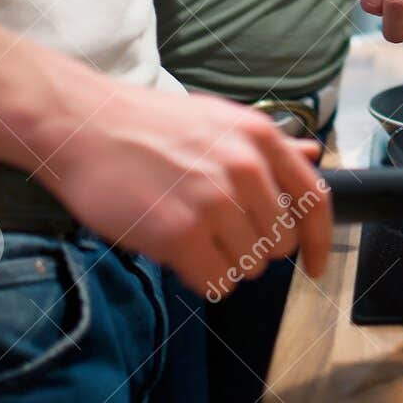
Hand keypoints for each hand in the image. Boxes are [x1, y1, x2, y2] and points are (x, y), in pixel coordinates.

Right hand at [0, 8, 331, 297]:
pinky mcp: (180, 234)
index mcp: (259, 137)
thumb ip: (267, 147)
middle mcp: (244, 168)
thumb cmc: (147, 124)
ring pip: (249, 266)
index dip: (320, 241)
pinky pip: (216, 282)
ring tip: (192, 237)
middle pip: (279, 242)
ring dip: (225, 264)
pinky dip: (201, 278)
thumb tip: (314, 157)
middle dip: (255, 250)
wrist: (82, 125)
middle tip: (219, 237)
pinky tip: (178, 254)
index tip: (315, 266)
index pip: (315, 200)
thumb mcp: (218, 119)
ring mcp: (213, 201)